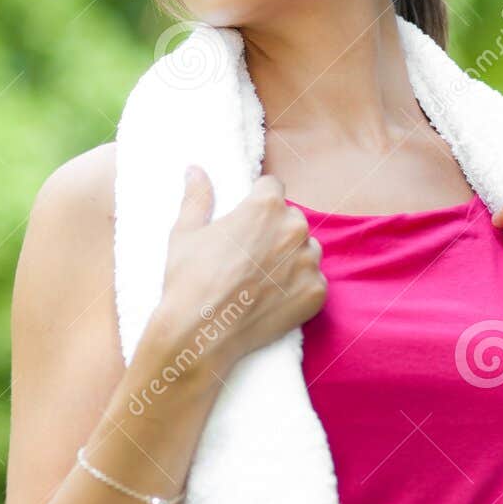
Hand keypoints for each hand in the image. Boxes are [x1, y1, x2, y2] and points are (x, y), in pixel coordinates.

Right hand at [149, 166, 326, 377]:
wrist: (200, 334)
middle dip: (274, 231)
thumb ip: (197, 196)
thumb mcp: (185, 232)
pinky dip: (298, 288)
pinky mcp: (317, 293)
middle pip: (291, 219)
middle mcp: (294, 229)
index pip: (272, 187)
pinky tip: (272, 299)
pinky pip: (313, 281)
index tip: (246, 219)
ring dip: (290, 258)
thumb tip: (195, 170)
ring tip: (261, 279)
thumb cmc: (189, 279)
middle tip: (249, 255)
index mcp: (266, 206)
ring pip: (305, 250)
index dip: (257, 200)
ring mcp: (309, 262)